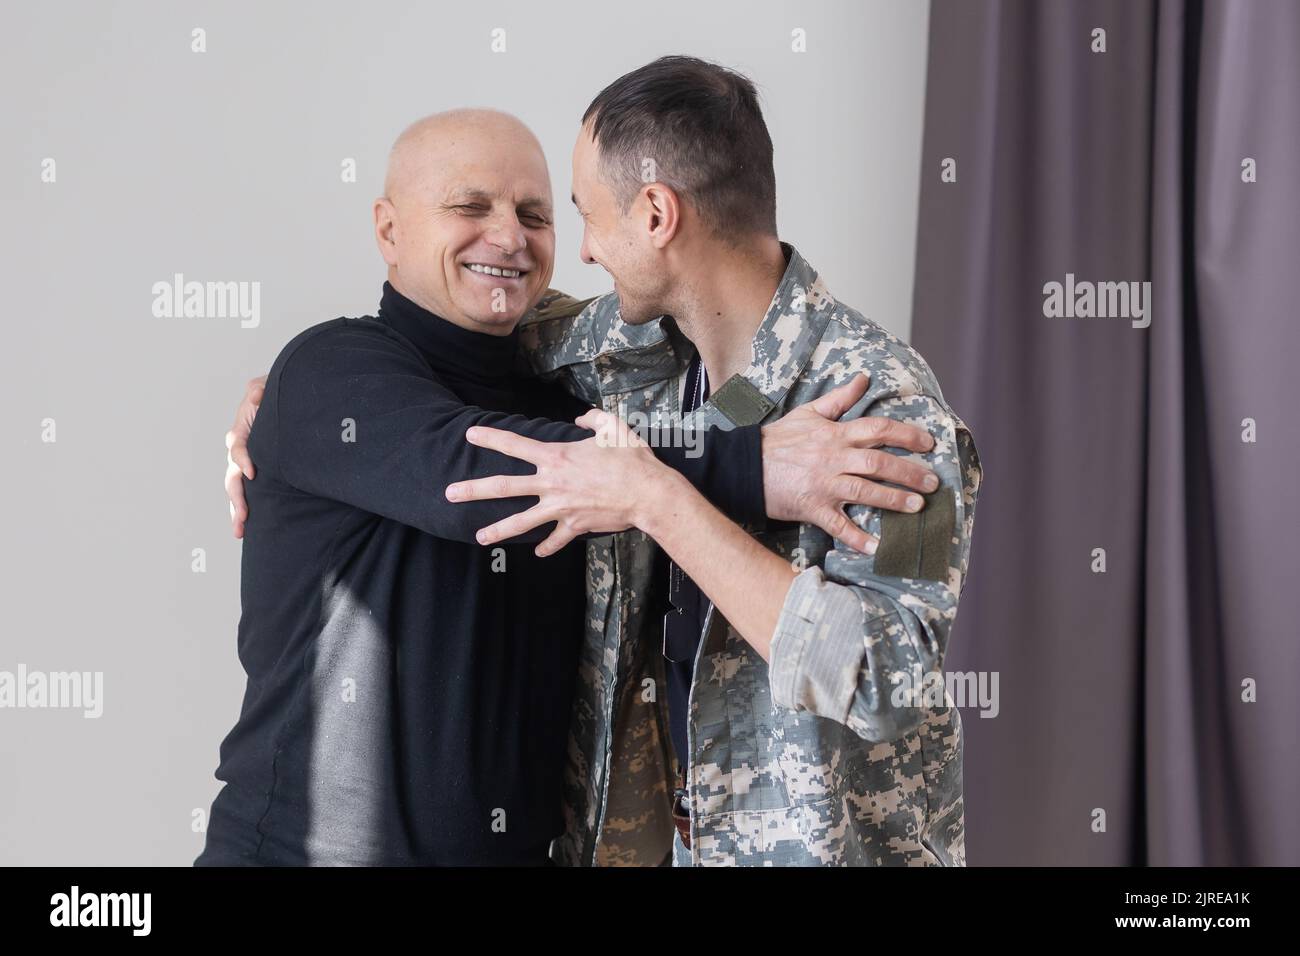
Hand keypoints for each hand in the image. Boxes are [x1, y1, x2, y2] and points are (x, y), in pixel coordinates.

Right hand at [225, 375, 266, 538]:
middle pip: (232, 476)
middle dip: (236, 498)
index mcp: (241, 429)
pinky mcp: (256, 470)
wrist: (286, 400)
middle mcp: (240, 449)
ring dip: (238, 509)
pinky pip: (248, 490)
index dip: (243, 460)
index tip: (253, 473)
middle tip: (243, 517)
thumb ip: (260, 389)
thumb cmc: (275, 392)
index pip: (238, 448)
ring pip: (237, 488)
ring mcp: (246, 462)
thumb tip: (256, 397)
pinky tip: (248, 526)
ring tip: (240, 530)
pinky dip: (246, 507)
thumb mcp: (267, 386)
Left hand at [445, 408, 668, 556]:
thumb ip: (592, 419)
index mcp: (557, 457)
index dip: (491, 437)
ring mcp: (560, 508)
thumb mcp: (614, 427)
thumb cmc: (632, 459)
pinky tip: (539, 552)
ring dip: (498, 530)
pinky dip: (547, 546)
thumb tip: (581, 418)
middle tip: (450, 494)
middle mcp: (552, 483)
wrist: (648, 494)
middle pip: (504, 487)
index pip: (515, 445)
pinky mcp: (574, 526)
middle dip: (474, 490)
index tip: (469, 434)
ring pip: (521, 521)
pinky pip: (555, 539)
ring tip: (479, 538)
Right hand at [761, 373, 938, 553]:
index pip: (877, 429)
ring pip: (864, 491)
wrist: (744, 466)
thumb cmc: (778, 440)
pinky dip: (856, 537)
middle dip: (909, 472)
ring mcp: (823, 485)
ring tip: (916, 507)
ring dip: (893, 500)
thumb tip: (864, 378)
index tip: (928, 443)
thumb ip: (840, 398)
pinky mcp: (812, 508)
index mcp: (834, 434)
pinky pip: (837, 525)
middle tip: (933, 482)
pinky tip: (875, 546)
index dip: (906, 435)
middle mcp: (833, 458)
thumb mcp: (809, 413)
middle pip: (878, 462)